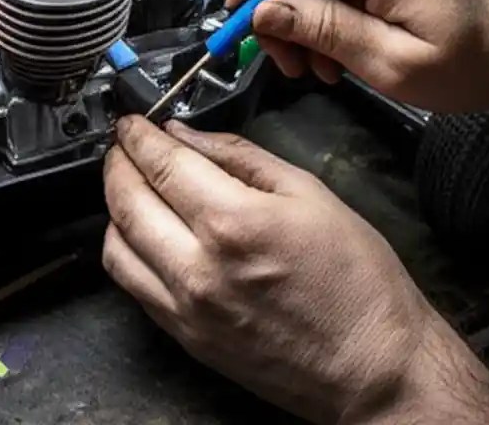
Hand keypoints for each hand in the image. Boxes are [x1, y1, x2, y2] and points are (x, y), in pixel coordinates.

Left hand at [102, 116, 488, 423]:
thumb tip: (187, 134)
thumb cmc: (358, 280)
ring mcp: (186, 308)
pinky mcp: (185, 336)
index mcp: (234, 223)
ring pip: (117, 244)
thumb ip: (241, 156)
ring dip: (114, 206)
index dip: (137, 136)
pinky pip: (132, 284)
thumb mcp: (310, 194)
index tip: (131, 122)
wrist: (374, 367)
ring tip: (129, 184)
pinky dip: (124, 248)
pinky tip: (141, 232)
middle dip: (117, 162)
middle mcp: (199, 268)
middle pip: (126, 201)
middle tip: (123, 145)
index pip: (161, 164)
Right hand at [229, 0, 488, 111]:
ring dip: (300, 15)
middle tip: (283, 59)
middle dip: (275, 5)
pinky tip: (336, 49)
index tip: (242, 16)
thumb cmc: (476, 63)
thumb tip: (265, 11)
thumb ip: (324, 30)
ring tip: (315, 66)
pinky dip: (325, 9)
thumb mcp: (392, 64)